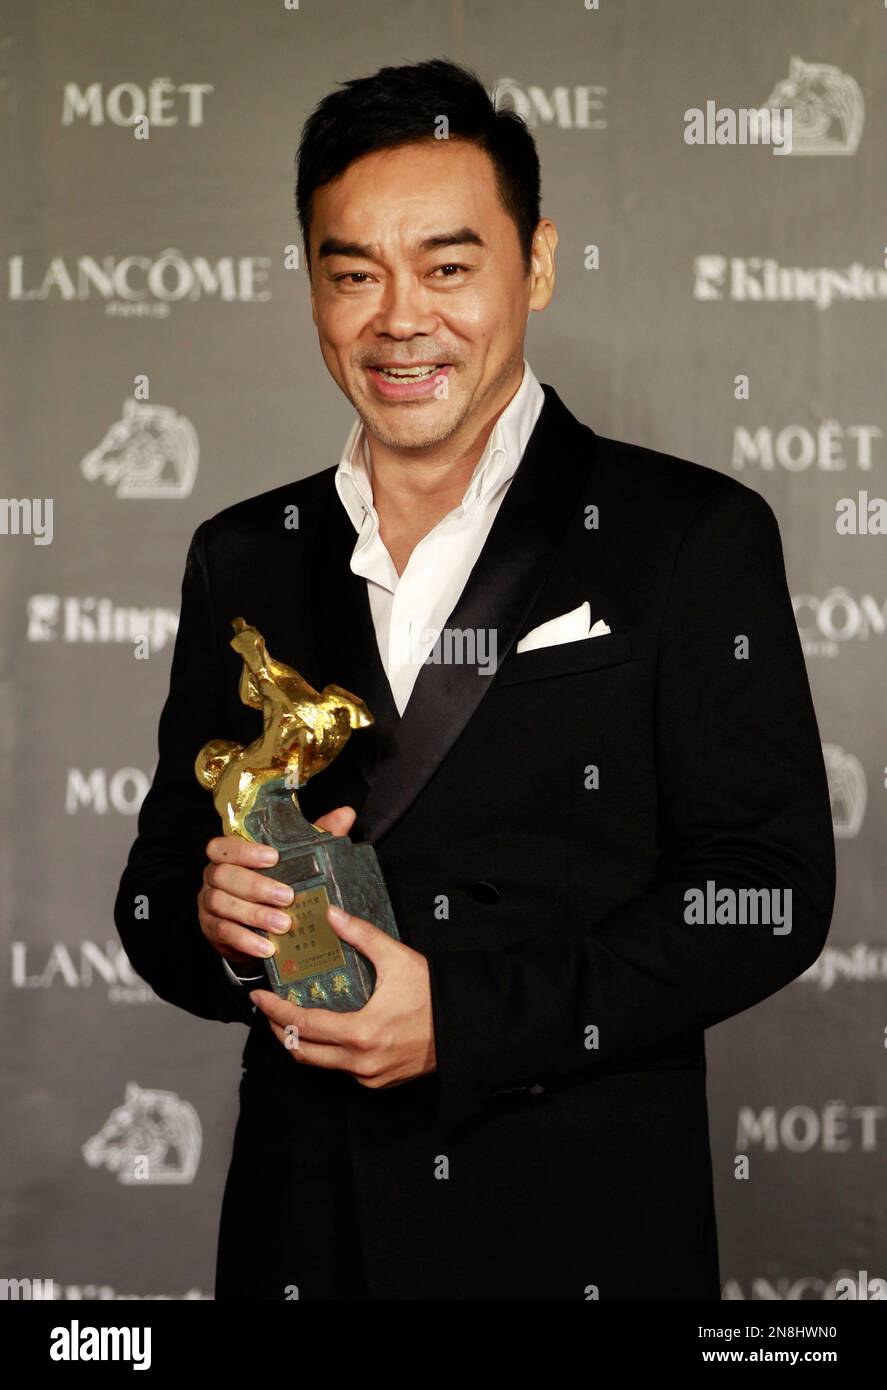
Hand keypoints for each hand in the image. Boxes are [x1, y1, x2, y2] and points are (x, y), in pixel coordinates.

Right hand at [198, 805, 356, 968]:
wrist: (259, 927)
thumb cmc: (277, 884)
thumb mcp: (295, 861)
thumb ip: (317, 836)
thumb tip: (345, 814)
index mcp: (231, 855)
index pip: (223, 845)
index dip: (244, 850)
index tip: (273, 857)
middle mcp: (214, 876)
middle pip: (223, 875)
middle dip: (256, 886)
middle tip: (287, 897)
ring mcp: (208, 903)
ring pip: (221, 903)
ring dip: (253, 915)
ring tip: (283, 925)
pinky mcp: (211, 930)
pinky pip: (223, 932)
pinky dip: (246, 940)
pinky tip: (267, 948)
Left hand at [250, 905, 435, 1088]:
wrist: (464, 1028)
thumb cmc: (434, 995)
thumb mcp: (398, 959)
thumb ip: (362, 935)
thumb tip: (331, 915)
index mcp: (360, 1033)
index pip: (302, 1025)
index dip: (276, 1010)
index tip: (260, 997)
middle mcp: (360, 1062)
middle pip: (302, 1051)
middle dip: (279, 1029)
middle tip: (269, 1009)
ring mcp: (369, 1076)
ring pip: (320, 1064)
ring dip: (300, 1043)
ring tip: (291, 1018)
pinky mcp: (378, 1082)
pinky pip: (341, 1071)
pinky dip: (326, 1053)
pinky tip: (326, 1032)